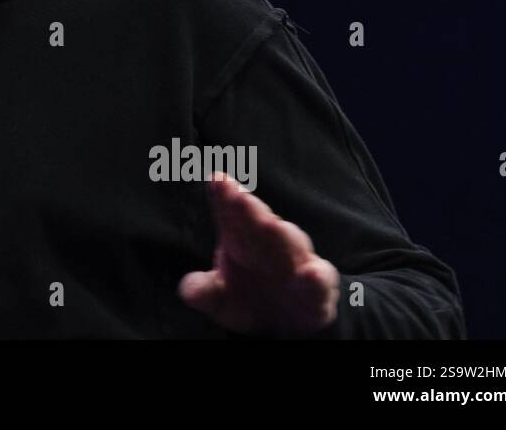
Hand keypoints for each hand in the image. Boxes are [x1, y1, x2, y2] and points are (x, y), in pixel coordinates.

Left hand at [178, 171, 340, 335]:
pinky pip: (318, 283)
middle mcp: (271, 243)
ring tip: (270, 224)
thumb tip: (187, 290)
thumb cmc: (250, 296)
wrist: (288, 326)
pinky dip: (316, 278)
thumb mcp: (222, 298)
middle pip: (260, 222)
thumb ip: (205, 291)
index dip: (224, 196)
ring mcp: (297, 263)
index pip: (232, 213)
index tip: (217, 179)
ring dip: (281, 233)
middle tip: (239, 196)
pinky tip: (311, 274)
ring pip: (291, 244)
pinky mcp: (317, 290)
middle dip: (250, 209)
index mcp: (242, 238)